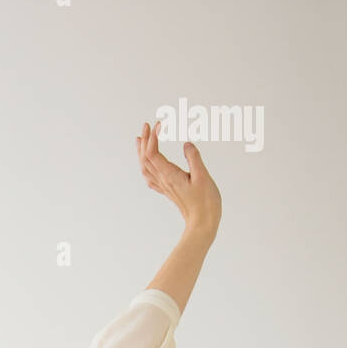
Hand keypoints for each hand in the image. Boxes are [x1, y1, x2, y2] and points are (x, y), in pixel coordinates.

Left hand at [137, 120, 221, 236]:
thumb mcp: (202, 177)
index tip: (160, 124)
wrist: (202, 224)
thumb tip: (186, 144)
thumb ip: (194, 158)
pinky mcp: (169, 191)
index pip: (153, 153)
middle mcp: (163, 181)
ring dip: (142, 153)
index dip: (153, 137)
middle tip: (147, 125)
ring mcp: (165, 187)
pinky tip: (148, 165)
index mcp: (169, 175)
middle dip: (145, 140)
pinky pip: (152, 178)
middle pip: (146, 158)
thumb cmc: (205, 202)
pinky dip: (146, 167)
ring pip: (146, 168)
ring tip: (141, 140)